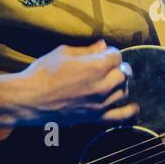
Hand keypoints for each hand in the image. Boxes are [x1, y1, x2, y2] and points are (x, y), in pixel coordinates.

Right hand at [0, 39, 139, 130]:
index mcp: (96, 66)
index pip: (117, 55)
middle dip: (117, 67)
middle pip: (123, 73)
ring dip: (119, 84)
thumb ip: (88, 50)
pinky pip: (119, 116)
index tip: (104, 54)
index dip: (110, 53)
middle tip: (107, 67)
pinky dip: (129, 111)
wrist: (29, 99)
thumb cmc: (43, 72)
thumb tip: (104, 45)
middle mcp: (103, 85)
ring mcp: (101, 103)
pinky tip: (134, 107)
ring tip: (111, 81)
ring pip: (123, 91)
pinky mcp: (96, 118)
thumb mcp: (64, 53)